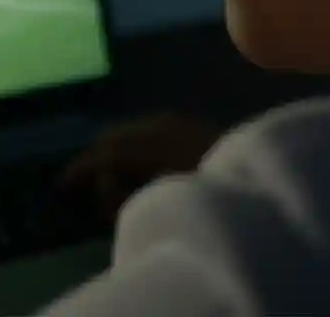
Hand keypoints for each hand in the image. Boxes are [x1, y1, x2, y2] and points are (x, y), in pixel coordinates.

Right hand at [59, 113, 222, 223]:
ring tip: (106, 171)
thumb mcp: (160, 208)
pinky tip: (139, 160)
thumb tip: (104, 178)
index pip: (107, 151)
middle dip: (96, 154)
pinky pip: (155, 127)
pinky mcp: (200, 125)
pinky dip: (138, 141)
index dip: (81, 167)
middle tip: (80, 178)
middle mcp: (169, 125)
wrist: (266, 192)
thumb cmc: (210, 205)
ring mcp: (186, 122)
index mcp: (159, 146)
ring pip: (135, 127)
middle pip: (119, 133)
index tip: (63, 184)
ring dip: (117, 146)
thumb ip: (122, 198)